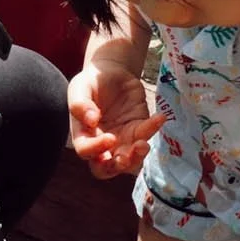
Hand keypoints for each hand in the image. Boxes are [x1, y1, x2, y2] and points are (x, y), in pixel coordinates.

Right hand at [69, 62, 165, 178]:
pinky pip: (146, 134)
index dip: (96, 149)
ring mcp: (122, 139)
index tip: (109, 137)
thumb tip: (91, 121)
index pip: (86, 151)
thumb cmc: (91, 83)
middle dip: (116, 166)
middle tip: (125, 159)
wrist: (111, 72)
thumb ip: (80, 104)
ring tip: (143, 145)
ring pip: (129, 160)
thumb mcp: (80, 88)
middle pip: (106, 168)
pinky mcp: (138, 129)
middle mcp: (102, 143)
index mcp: (83, 134)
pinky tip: (160, 117)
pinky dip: (153, 128)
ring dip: (136, 157)